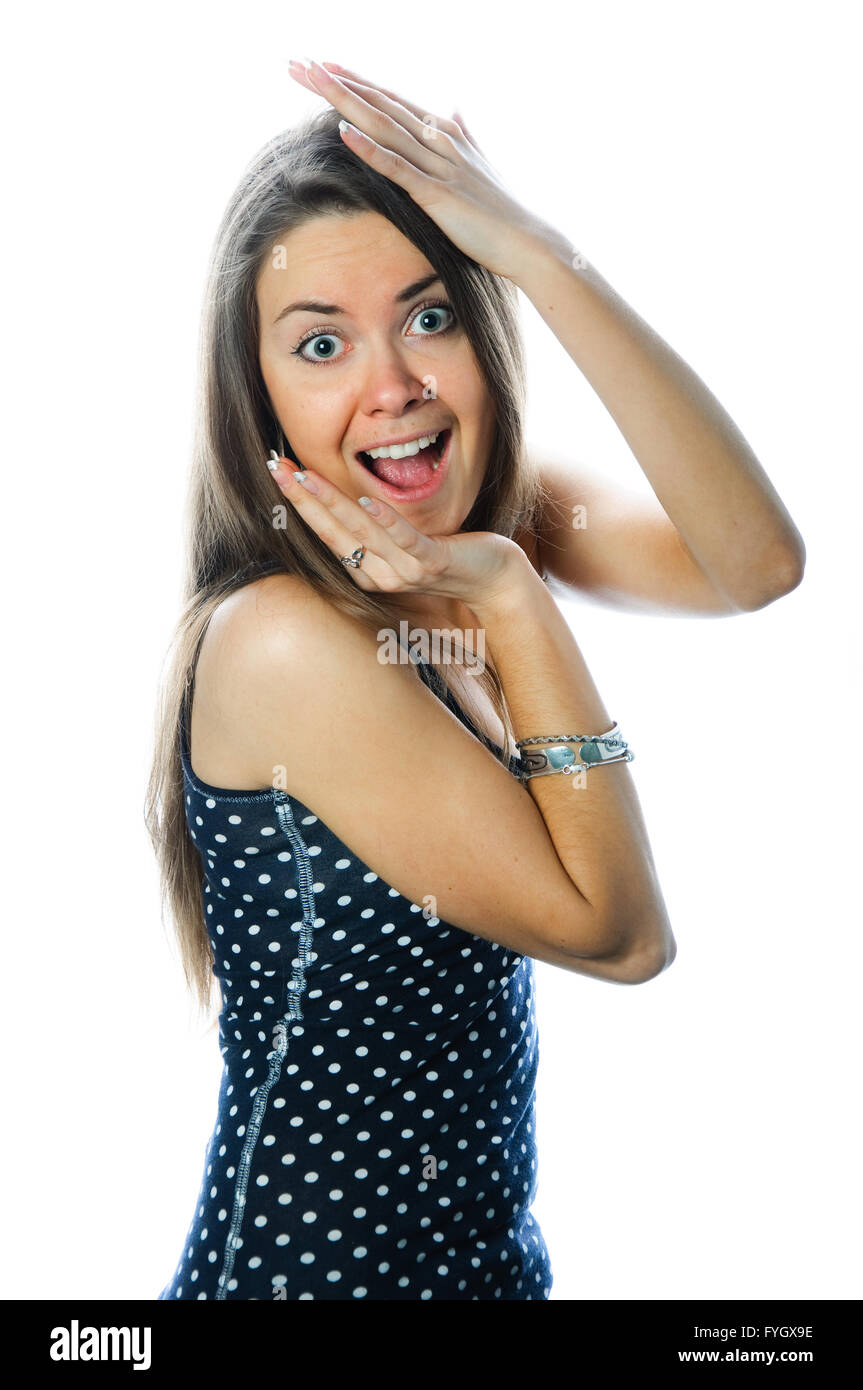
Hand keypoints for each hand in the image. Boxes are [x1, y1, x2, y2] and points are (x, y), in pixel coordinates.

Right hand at [269, 459, 521, 604]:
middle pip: (334, 533)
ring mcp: (407, 571)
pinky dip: (385, 522)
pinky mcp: (434, 563)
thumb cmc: (448, 556)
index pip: (327, 534)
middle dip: (303, 499)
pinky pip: (405, 540)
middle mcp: (381, 577)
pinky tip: (366, 500)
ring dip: (331, 503)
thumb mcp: (403, 543)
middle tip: (277, 468)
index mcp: (368, 572)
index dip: (301, 502)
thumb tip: (345, 499)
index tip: (280, 470)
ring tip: (306, 477)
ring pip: (362, 533)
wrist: (494, 581)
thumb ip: (374, 529)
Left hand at [287, 58, 558, 283]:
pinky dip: (370, 148)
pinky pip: (397, 167)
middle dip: (337, 83)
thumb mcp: (480, 164)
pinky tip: (344, 131)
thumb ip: (464, 135)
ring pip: (383, 126)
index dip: (357, 82)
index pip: (391, 100)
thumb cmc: (501, 212)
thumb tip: (455, 109)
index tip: (324, 66)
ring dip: (346, 102)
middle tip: (299, 64)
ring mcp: (437, 164)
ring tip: (313, 81)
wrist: (527, 242)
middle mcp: (438, 139)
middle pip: (379, 104)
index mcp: (444, 132)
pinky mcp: (437, 193)